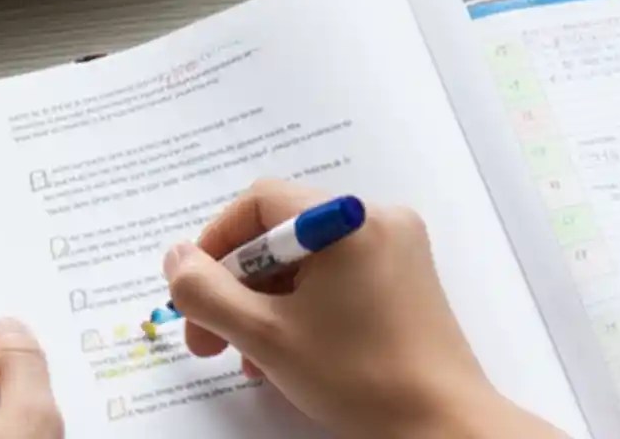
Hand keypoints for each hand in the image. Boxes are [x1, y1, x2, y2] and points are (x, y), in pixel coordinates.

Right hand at [164, 180, 563, 438]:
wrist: (443, 426)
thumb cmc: (359, 376)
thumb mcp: (265, 335)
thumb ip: (207, 292)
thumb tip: (175, 258)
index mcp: (347, 218)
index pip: (259, 203)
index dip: (215, 244)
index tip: (192, 292)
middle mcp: (377, 219)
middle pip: (281, 233)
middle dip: (236, 287)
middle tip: (206, 339)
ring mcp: (397, 249)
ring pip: (307, 261)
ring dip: (265, 305)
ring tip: (246, 359)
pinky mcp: (406, 279)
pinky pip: (337, 277)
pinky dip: (303, 308)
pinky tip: (284, 354)